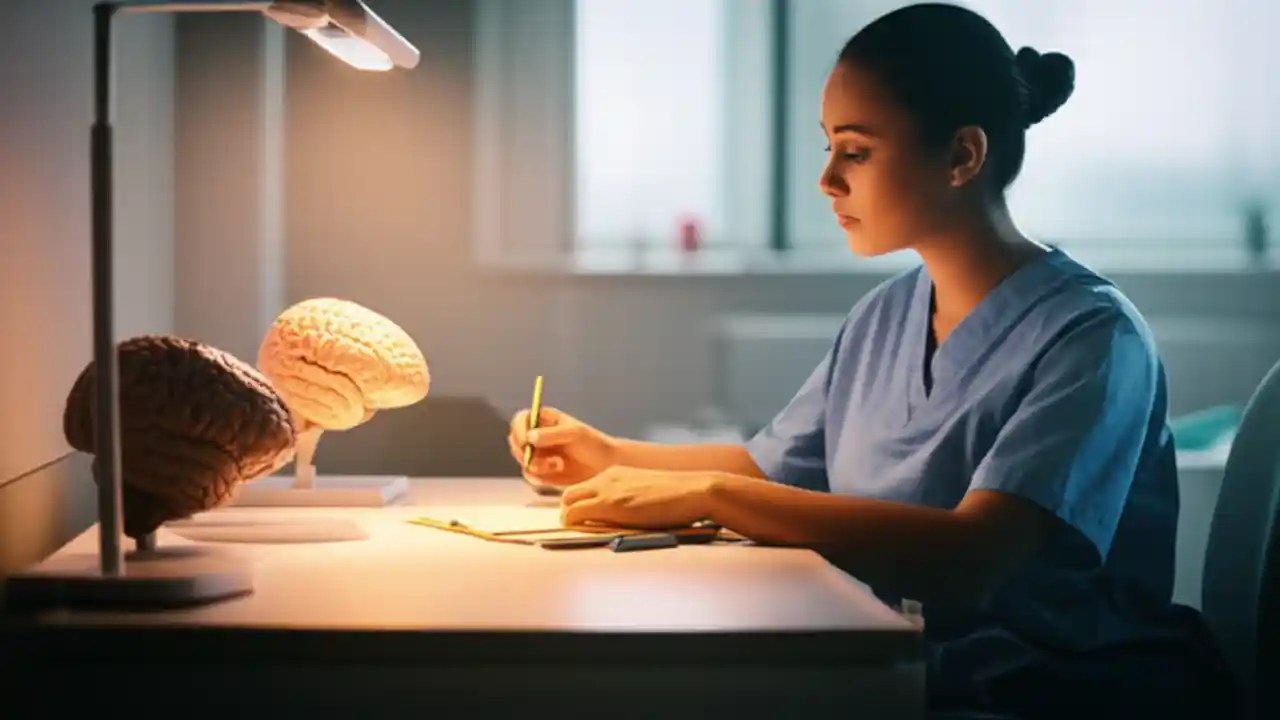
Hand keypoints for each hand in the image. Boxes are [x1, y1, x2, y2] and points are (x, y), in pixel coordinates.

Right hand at [507, 406, 618, 487]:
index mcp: (544, 420)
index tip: (526, 442)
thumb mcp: (574, 434)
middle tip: (536, 458)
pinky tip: (558, 471)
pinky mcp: (542, 473)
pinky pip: (530, 476)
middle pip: (515, 441)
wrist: (605, 466)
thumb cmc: (593, 443)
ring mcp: (538, 455)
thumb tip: (529, 437)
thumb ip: (552, 434)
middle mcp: (537, 436)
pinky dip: (539, 476)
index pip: (521, 420)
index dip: (518, 430)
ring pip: (521, 460)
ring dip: (535, 465)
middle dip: (523, 452)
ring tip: (557, 465)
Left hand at [559, 466, 714, 528]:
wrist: (695, 491)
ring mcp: (607, 489)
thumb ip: (629, 501)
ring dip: (569, 520)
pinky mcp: (610, 504)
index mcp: (617, 474)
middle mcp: (607, 478)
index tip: (583, 522)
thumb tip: (620, 520)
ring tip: (580, 536)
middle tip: (577, 531)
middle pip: (569, 494)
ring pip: (568, 503)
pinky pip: (577, 514)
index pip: (583, 489)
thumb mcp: (647, 493)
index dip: (578, 506)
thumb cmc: (679, 499)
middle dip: (568, 513)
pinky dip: (575, 526)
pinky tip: (585, 536)